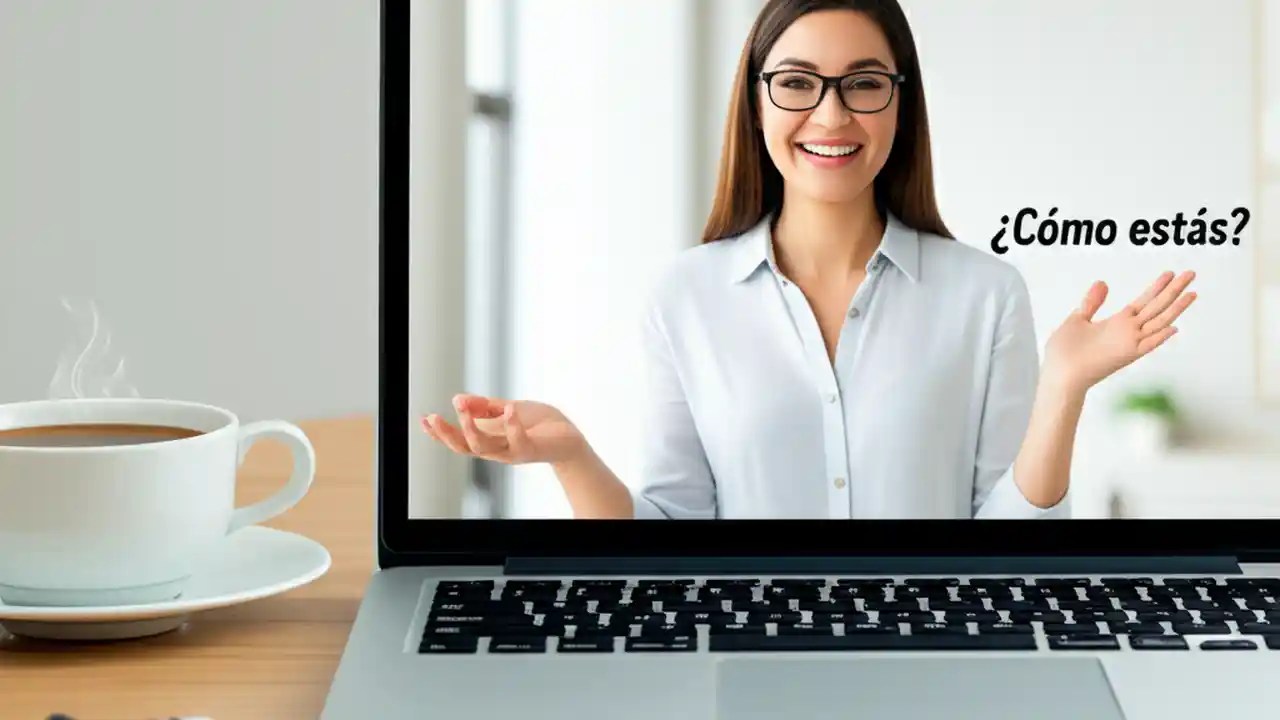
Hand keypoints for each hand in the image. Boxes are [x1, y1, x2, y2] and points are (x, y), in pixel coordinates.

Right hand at [420, 393, 588, 465]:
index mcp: (489, 439)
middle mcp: (496, 449)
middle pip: (464, 447)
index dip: (439, 432)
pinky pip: (518, 442)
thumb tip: (457, 399)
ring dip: (471, 428)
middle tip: (434, 417)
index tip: (423, 419)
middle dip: (446, 434)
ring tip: (463, 410)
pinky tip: (509, 410)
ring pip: (484, 447)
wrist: (568, 437)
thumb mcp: (506, 409)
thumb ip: (485, 407)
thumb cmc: (537, 424)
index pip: (459, 439)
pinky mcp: (531, 449)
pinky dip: (512, 426)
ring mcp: (512, 451)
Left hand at [1043, 270, 1196, 394]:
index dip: (1157, 287)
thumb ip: (1092, 302)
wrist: (1059, 374)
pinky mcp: (1125, 356)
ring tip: (1191, 292)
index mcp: (1117, 323)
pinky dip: (1159, 338)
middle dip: (1173, 290)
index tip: (1170, 273)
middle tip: (1190, 273)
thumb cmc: (1064, 352)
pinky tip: (1174, 327)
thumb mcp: (1077, 319)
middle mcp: (1127, 332)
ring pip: (1157, 323)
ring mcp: (1128, 343)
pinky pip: (1146, 346)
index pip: (1144, 301)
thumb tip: (1103, 283)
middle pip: (1156, 307)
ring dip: (1175, 308)